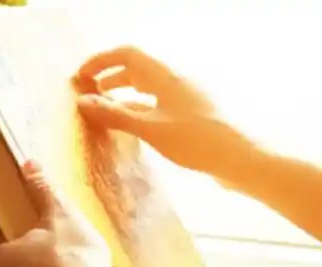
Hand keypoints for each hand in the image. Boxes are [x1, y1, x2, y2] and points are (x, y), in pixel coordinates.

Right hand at [76, 46, 257, 182]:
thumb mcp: (150, 128)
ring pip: (147, 87)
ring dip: (123, 95)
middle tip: (87, 95)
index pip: (127, 54)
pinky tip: (131, 126)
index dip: (101, 61)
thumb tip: (84, 102)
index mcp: (166, 75)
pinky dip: (139, 109)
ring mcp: (185, 96)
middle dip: (109, 78)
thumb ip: (116, 115)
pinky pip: (158, 103)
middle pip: (137, 69)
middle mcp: (176, 80)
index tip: (80, 77)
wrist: (241, 158)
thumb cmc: (197, 140)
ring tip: (104, 111)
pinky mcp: (191, 114)